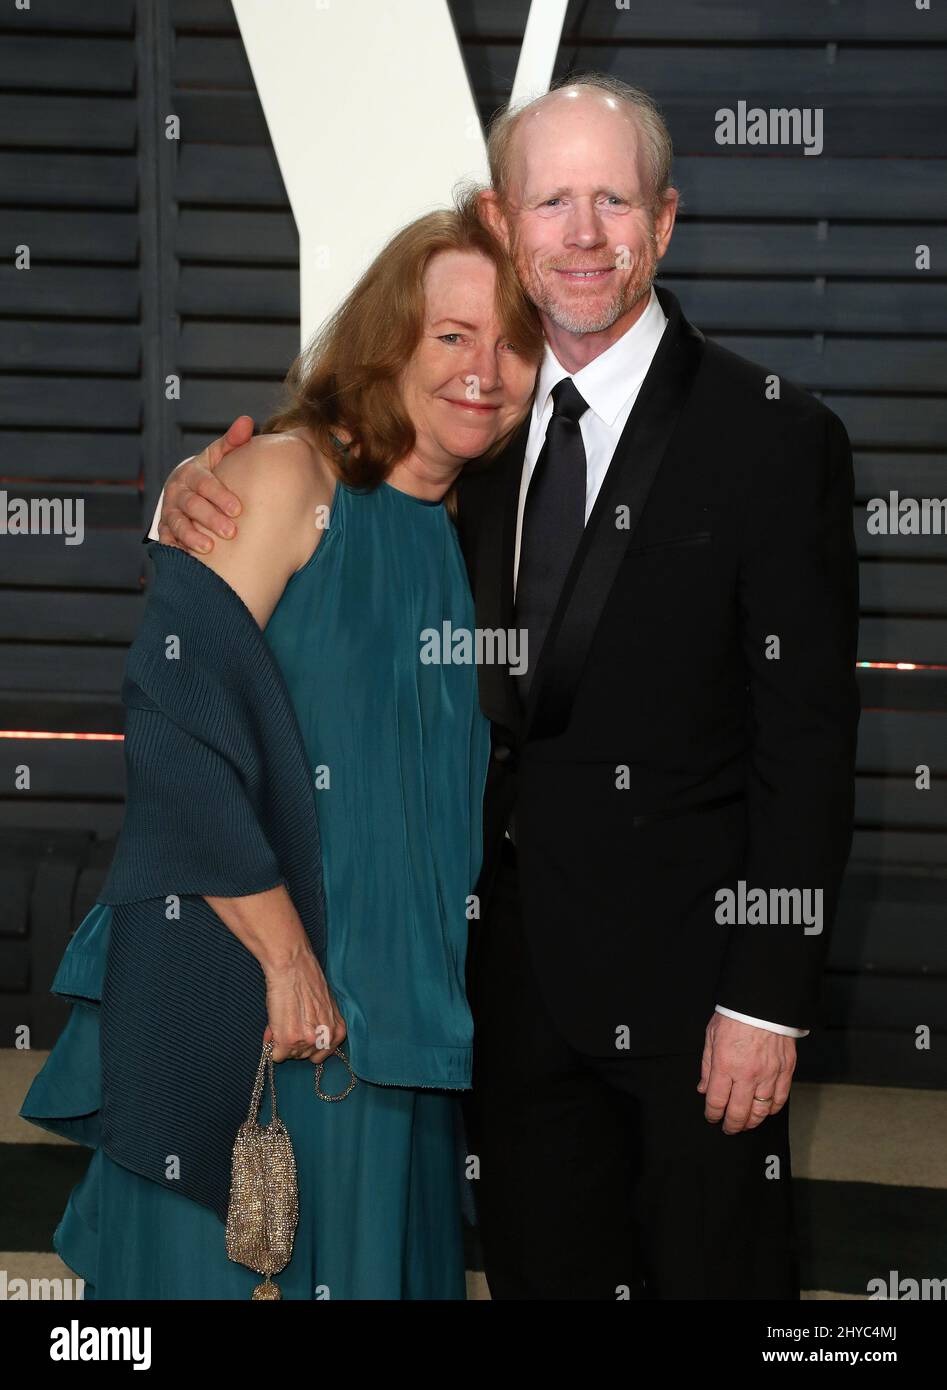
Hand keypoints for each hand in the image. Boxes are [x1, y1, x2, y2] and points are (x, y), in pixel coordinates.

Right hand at [157, 414, 253, 552]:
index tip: (238, 509)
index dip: (220, 495)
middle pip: (192, 504)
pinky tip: (190, 558)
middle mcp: (178, 491)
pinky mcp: (165, 529)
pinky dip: (177, 548)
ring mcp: (170, 511)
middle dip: (211, 518)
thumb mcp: (220, 456)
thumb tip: (246, 421)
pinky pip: (167, 539)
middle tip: (231, 532)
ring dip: (192, 535)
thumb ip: (233, 441)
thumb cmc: (212, 473)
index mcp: (192, 473)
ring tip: (209, 548)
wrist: (187, 489)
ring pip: (177, 523)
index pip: (204, 482)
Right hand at [263, 951, 346, 1064]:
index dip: (307, 1045)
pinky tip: (274, 1026)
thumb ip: (318, 1027)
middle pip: (303, 1056)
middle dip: (295, 1043)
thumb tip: (301, 1041)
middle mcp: (325, 1039)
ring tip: (283, 1020)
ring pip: (290, 1055)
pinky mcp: (288, 1040)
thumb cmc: (308, 981)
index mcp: (337, 1032)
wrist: (293, 967)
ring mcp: (307, 1041)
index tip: (301, 1035)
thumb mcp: (323, 1006)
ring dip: (283, 1042)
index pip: (319, 1055)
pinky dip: (272, 1044)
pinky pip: (276, 1055)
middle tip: (289, 1023)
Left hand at [697, 1012, 795, 1133]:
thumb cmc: (735, 1015)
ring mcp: (768, 1074)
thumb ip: (707, 1065)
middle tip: (728, 1128)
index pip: (716, 1101)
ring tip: (745, 1123)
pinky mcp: (785, 1071)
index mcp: (725, 1064)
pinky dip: (772, 1109)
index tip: (712, 1117)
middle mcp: (747, 1074)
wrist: (763, 1001)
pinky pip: (780, 1099)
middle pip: (738, 1113)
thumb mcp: (711, 1036)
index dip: (712, 1114)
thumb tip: (703, 1088)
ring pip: (761, 1110)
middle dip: (731, 1125)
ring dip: (752, 1121)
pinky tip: (765, 1110)